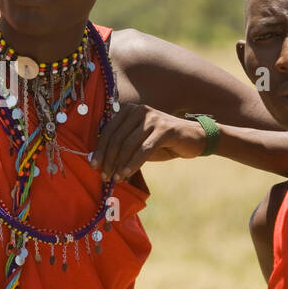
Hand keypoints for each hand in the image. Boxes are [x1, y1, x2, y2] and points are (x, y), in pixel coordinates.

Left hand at [90, 104, 207, 182]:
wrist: (194, 138)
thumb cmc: (162, 142)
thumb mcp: (140, 142)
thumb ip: (123, 146)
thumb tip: (102, 162)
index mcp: (130, 110)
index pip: (108, 130)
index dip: (100, 149)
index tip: (94, 166)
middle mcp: (140, 110)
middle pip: (117, 137)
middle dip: (108, 159)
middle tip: (105, 176)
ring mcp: (153, 118)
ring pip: (129, 144)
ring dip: (120, 164)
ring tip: (116, 178)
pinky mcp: (165, 129)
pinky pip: (144, 149)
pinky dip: (134, 163)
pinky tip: (127, 173)